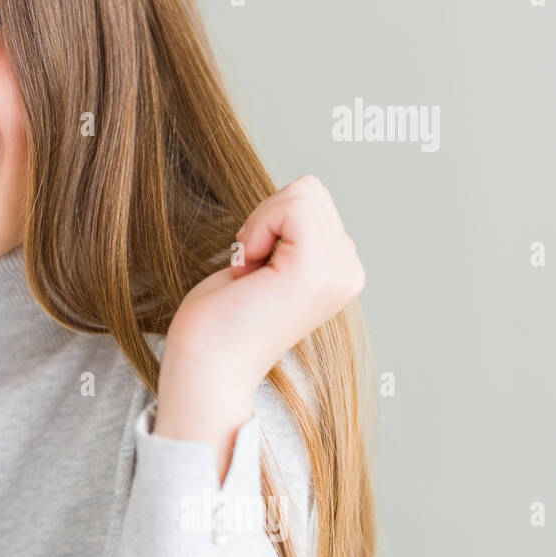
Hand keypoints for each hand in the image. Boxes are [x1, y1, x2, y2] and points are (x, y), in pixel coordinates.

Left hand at [153, 176, 363, 476]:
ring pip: (301, 194)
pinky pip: (291, 206)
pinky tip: (248, 269)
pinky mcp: (315, 269)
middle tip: (248, 272)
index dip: (270, 222)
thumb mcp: (268, 264)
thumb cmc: (220, 320)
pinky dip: (258, 228)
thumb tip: (304, 194)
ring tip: (250, 275)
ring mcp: (337, 272)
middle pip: (310, 191)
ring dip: (260, 226)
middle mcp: (348, 272)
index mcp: (340, 271)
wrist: (206, 365)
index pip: (313, 201)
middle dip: (266, 220)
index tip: (252, 270)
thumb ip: (292, 235)